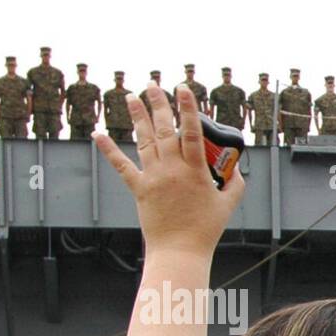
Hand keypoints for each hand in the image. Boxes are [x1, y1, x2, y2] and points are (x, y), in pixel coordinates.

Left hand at [95, 85, 242, 259]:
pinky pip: (122, 166)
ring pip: (144, 140)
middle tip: (153, 85)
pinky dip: (109, 150)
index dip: (187, 108)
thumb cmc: (206, 229)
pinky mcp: (140, 189)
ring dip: (137, 117)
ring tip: (131, 97)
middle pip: (164, 130)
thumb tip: (237, 170)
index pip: (192, 132)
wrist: (180, 250)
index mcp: (195, 171)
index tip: (182, 88)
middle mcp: (172, 170)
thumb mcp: (228, 205)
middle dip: (158, 104)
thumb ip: (235, 185)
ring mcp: (153, 178)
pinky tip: (99, 135)